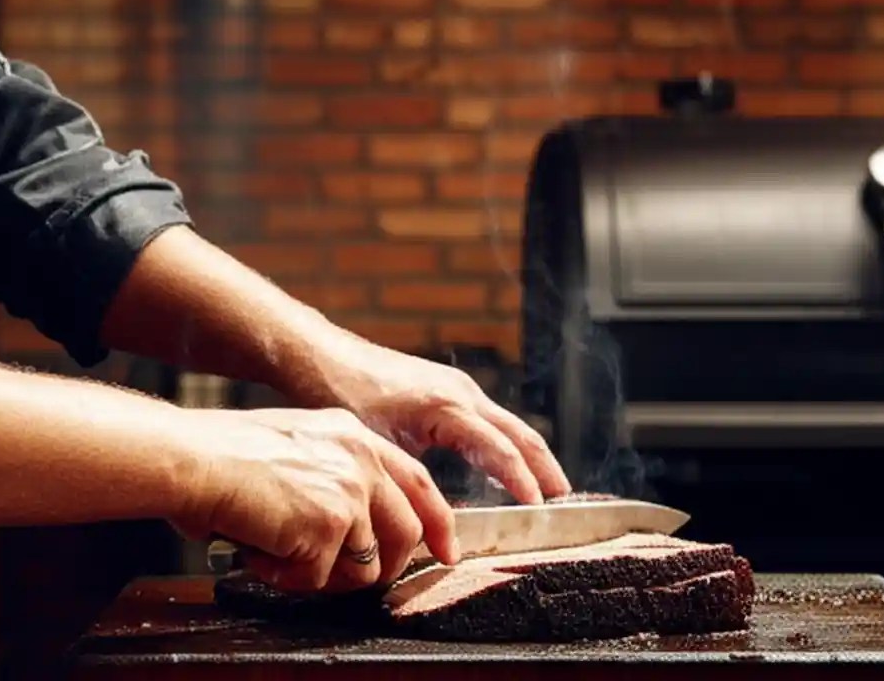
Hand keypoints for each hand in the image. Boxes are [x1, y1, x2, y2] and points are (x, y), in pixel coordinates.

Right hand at [171, 407, 458, 591]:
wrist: (195, 458)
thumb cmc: (221, 453)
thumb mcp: (293, 445)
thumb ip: (329, 477)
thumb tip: (347, 533)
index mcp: (354, 436)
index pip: (417, 482)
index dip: (436, 522)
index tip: (446, 550)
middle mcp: (361, 459)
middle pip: (406, 530)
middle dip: (386, 567)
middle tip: (346, 579)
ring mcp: (351, 492)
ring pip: (365, 566)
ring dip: (321, 573)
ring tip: (278, 553)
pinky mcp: (331, 525)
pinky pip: (318, 578)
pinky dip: (285, 576)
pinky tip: (260, 550)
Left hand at [319, 341, 571, 504]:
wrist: (319, 356)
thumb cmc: (340, 396)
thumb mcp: (376, 447)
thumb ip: (410, 485)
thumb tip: (434, 527)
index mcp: (447, 406)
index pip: (500, 449)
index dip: (523, 482)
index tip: (540, 509)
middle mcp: (460, 393)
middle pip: (519, 434)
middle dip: (544, 469)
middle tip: (565, 503)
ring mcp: (456, 389)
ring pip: (508, 425)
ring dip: (531, 457)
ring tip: (549, 490)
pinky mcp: (447, 391)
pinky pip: (490, 421)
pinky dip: (508, 445)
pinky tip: (508, 467)